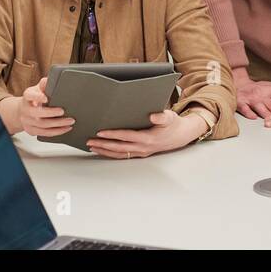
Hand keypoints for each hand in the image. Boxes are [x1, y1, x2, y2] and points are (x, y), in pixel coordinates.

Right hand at [16, 77, 74, 137]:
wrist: (22, 110)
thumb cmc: (34, 97)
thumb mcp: (38, 88)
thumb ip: (44, 84)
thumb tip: (50, 80)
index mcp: (27, 96)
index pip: (29, 95)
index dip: (37, 97)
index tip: (46, 98)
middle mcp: (25, 110)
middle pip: (36, 113)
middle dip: (51, 113)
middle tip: (63, 111)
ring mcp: (27, 121)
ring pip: (42, 125)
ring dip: (57, 124)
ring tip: (70, 121)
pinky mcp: (31, 130)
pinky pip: (44, 133)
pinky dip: (56, 132)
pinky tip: (66, 128)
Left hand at [86, 109, 203, 158]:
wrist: (180, 136)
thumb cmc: (172, 124)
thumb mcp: (170, 117)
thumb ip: (162, 117)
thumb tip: (154, 116)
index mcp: (148, 138)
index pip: (126, 136)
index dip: (113, 134)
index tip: (100, 132)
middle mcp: (143, 147)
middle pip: (119, 147)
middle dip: (103, 144)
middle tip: (89, 141)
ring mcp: (141, 152)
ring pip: (119, 153)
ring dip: (105, 151)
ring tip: (92, 147)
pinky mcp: (140, 153)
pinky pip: (124, 155)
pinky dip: (112, 154)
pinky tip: (103, 151)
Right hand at [233, 67, 270, 119]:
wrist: (239, 85)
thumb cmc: (258, 88)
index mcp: (270, 89)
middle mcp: (261, 94)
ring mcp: (251, 99)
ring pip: (260, 108)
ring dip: (266, 115)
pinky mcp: (240, 103)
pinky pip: (245, 108)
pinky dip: (249, 113)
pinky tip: (254, 117)